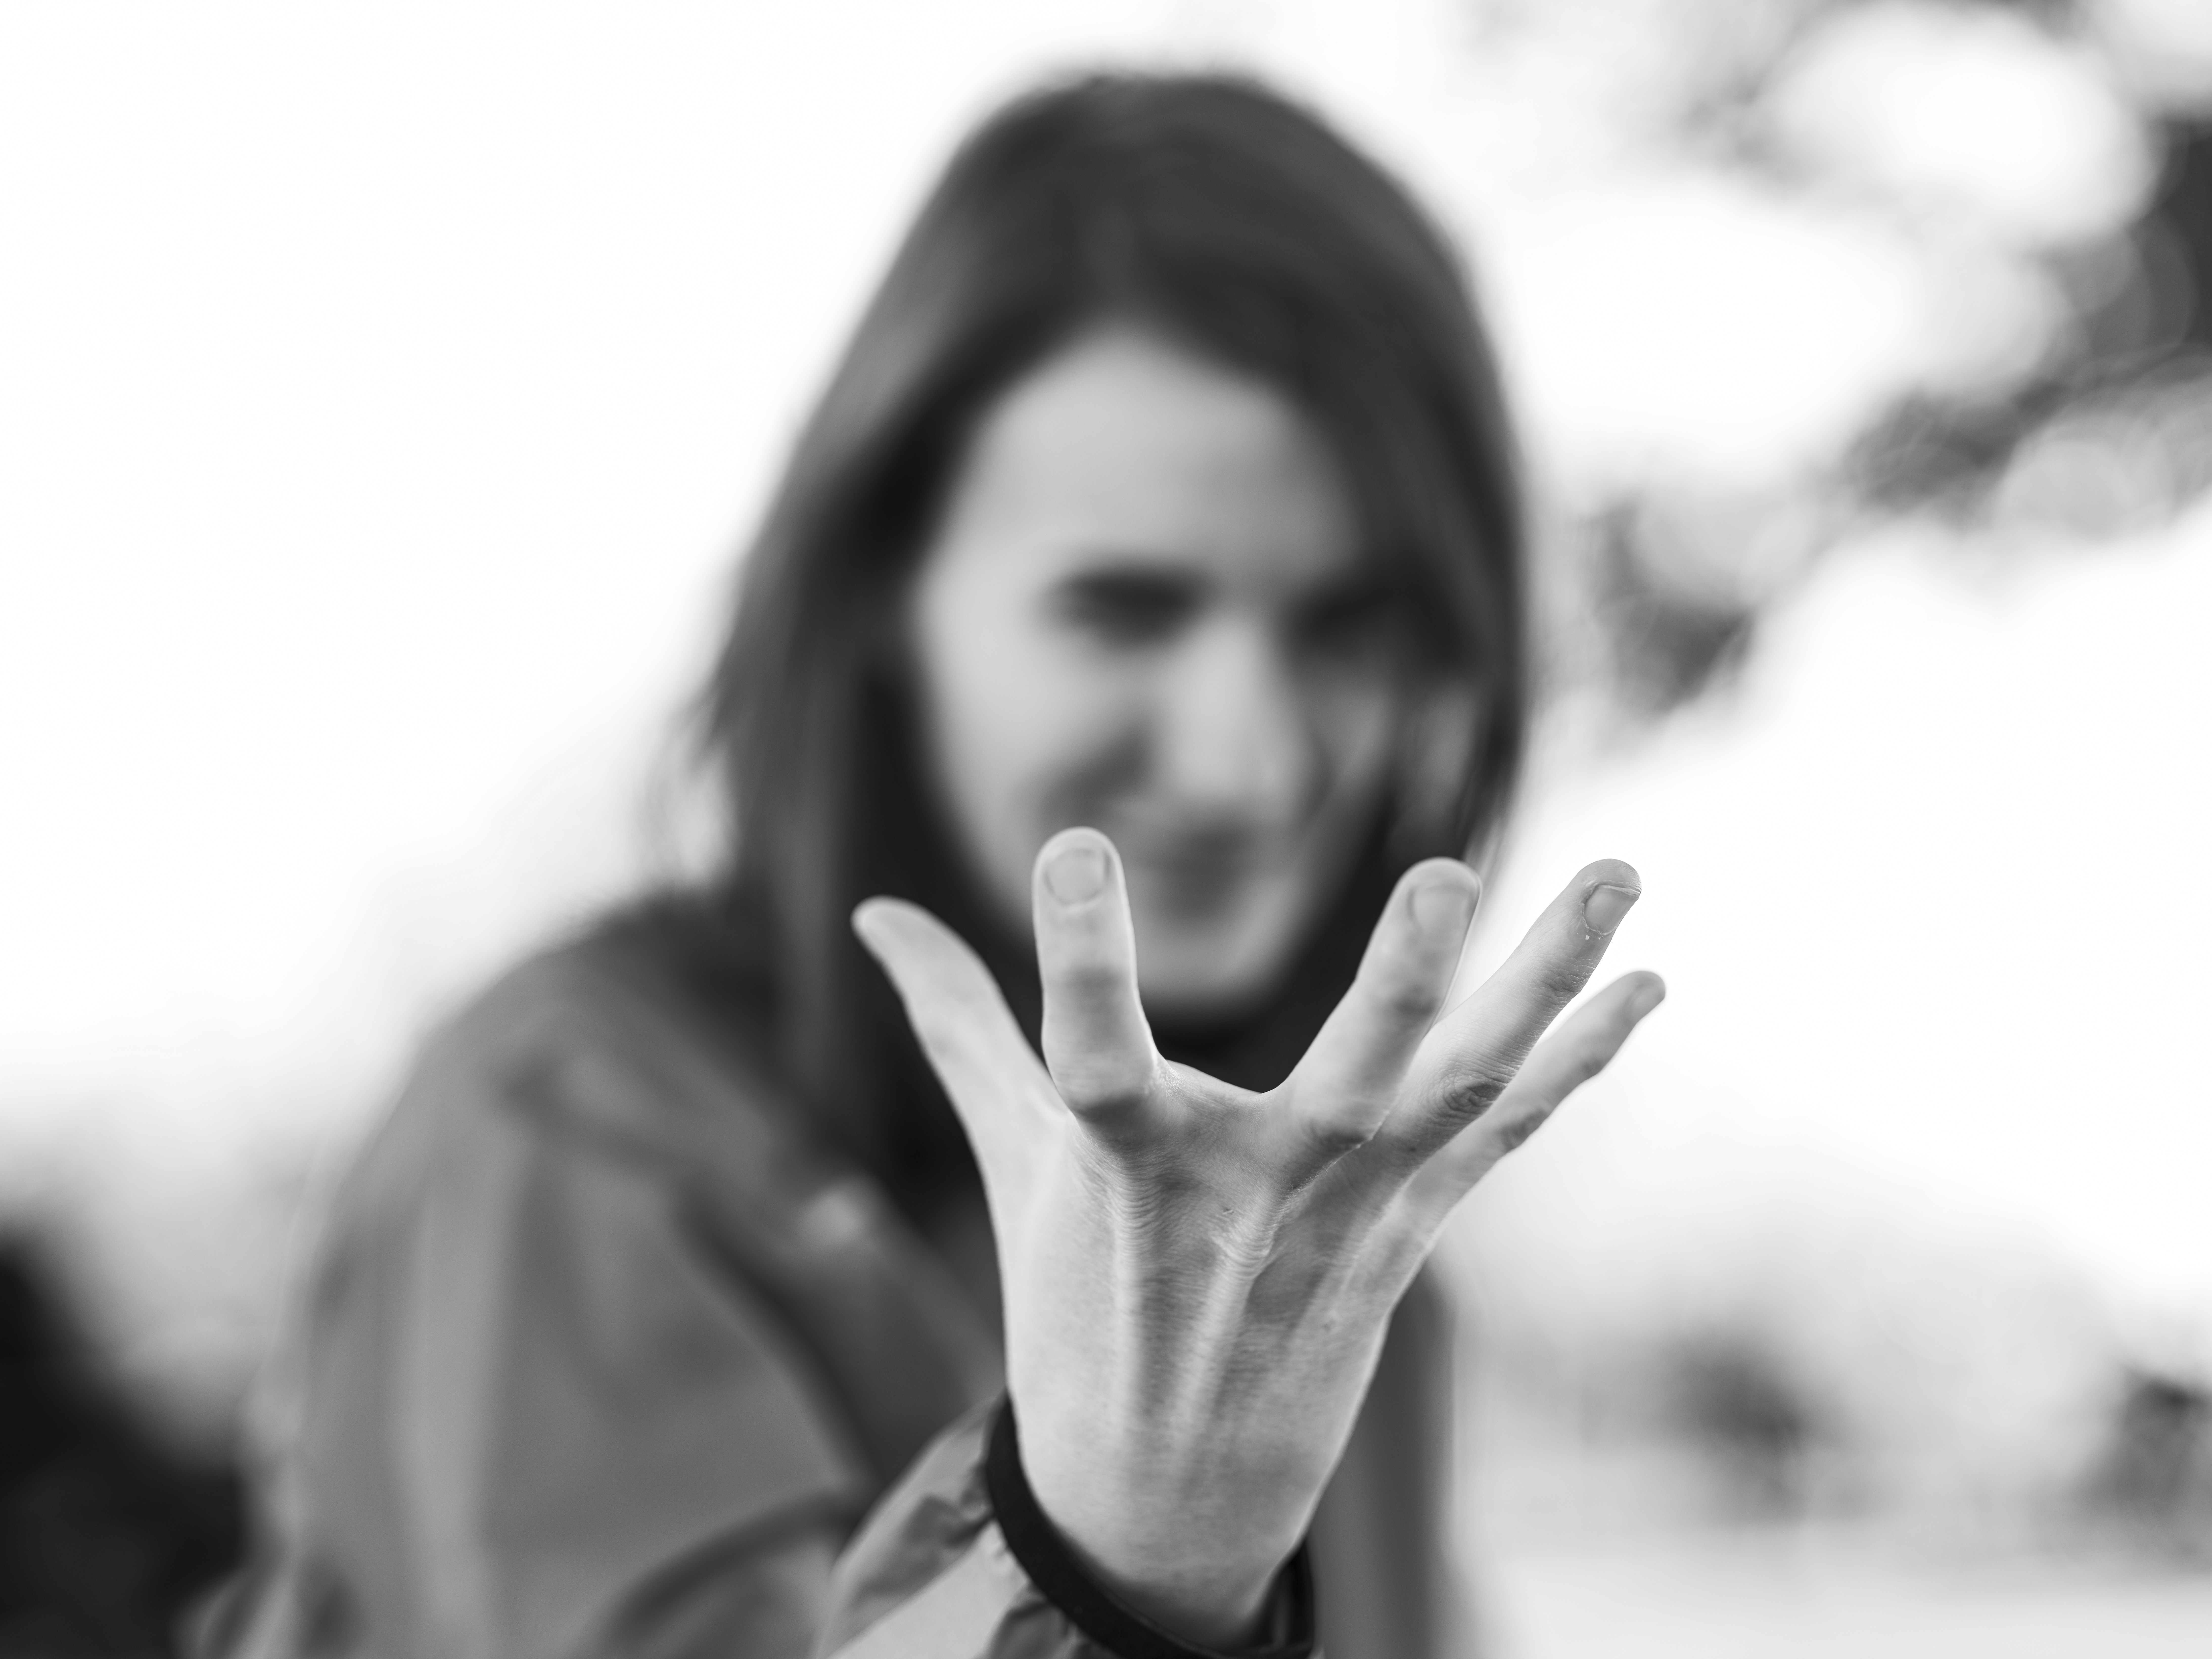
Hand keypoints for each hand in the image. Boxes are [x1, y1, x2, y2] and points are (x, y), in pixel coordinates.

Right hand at [854, 831, 1661, 1647]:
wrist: (1166, 1487)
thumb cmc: (1079, 1299)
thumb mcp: (1012, 1159)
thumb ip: (956, 1022)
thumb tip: (869, 912)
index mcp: (1126, 1172)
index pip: (1089, 1055)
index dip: (1078, 952)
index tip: (1072, 844)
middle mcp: (1249, 1195)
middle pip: (1341, 1087)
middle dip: (1397, 986)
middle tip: (1446, 871)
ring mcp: (1349, 1217)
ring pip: (1462, 1092)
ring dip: (1544, 983)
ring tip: (1620, 875)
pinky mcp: (1413, 1232)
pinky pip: (1504, 1135)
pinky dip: (1579, 1060)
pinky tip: (1648, 981)